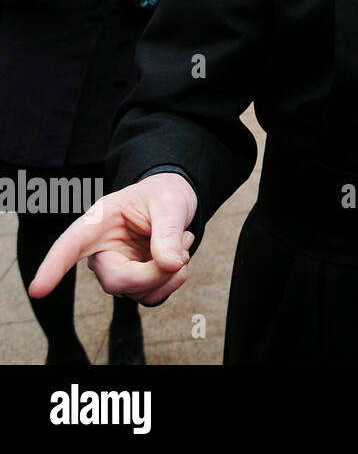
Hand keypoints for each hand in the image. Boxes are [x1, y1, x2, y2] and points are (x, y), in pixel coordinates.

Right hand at [29, 173, 198, 306]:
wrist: (174, 202)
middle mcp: (101, 250)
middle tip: (184, 249)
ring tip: (182, 241)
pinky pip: (151, 297)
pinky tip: (179, 257)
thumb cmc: (164, 196)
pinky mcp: (133, 283)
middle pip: (116, 279)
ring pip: (137, 292)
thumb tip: (172, 265)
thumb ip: (168, 232)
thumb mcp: (170, 204)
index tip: (38, 289)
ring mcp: (116, 270)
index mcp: (98, 222)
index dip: (53, 267)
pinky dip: (173, 281)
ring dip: (170, 274)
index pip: (70, 246)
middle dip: (154, 273)